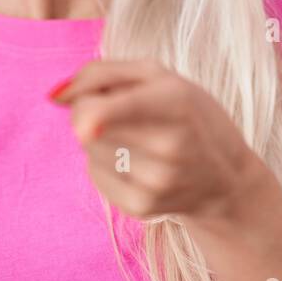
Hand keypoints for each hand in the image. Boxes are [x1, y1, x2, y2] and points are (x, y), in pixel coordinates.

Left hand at [50, 59, 260, 225]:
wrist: (226, 180)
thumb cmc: (191, 116)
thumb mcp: (161, 77)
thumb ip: (103, 73)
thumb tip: (54, 95)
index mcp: (175, 101)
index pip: (107, 111)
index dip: (82, 109)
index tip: (68, 107)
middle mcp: (168, 144)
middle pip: (86, 122)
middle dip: (88, 109)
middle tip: (117, 111)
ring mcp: (156, 181)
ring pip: (87, 148)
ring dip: (97, 137)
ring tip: (133, 138)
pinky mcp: (142, 207)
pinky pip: (95, 174)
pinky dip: (103, 164)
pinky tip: (133, 162)